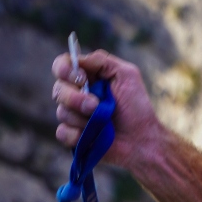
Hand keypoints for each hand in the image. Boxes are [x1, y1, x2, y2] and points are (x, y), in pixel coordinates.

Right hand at [50, 48, 160, 170]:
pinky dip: (74, 134)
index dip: (64, 70)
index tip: (80, 78)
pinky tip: (90, 137)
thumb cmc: (137, 108)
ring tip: (102, 123)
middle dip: (75, 98)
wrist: (143, 141)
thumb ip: (101, 60)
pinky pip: (62, 133)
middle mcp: (76, 96)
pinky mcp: (75, 138)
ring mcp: (75, 117)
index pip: (62, 66)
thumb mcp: (126, 74)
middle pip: (58, 89)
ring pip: (61, 112)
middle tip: (95, 105)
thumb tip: (77, 60)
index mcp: (86, 78)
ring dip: (81, 117)